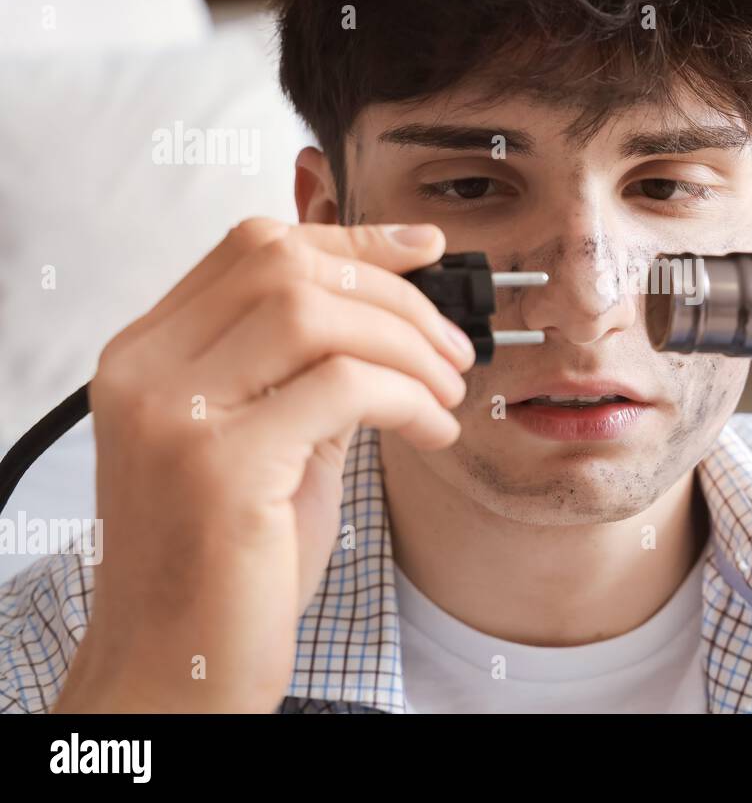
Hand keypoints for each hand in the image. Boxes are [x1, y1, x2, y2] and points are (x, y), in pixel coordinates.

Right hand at [54, 219, 473, 712]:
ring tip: (447, 393)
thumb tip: (391, 308)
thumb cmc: (231, 564)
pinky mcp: (218, 464)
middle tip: (451, 348)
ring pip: (314, 313)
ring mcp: (173, 413)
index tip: (425, 248)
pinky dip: (408, 399)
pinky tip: (432, 432)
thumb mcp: (267, 443)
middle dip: (393, 295)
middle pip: (286, 266)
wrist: (178, 668)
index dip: (352, 239)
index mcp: (148, 355)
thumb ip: (304, 373)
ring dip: (407, 345)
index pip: (254, 249)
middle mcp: (145, 371)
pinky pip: (342, 385)